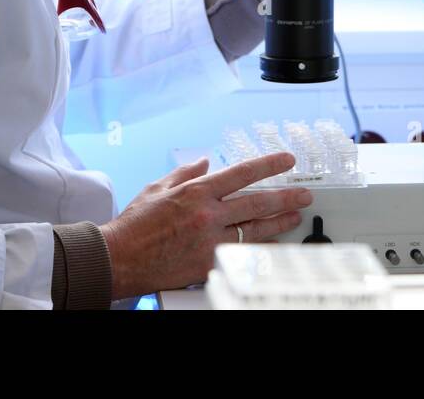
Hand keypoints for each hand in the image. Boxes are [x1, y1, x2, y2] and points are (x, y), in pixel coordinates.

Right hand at [100, 152, 311, 298]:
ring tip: (295, 217)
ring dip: (280, 223)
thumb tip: (204, 162)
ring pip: (256, 229)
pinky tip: (273, 244)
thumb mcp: (157, 187)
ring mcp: (210, 241)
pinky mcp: (208, 264)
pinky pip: (242, 254)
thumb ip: (185, 172)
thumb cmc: (134, 225)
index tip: (288, 160)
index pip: (242, 173)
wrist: (119, 258)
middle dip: (286, 197)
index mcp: (196, 192)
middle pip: (257, 202)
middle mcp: (207, 214)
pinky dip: (260, 248)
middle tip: (304, 194)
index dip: (269, 164)